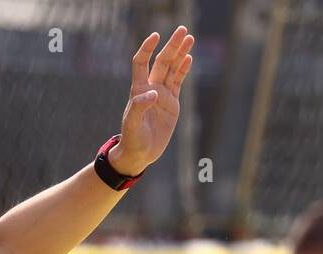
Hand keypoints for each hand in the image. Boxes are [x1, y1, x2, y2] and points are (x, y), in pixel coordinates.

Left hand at [111, 26, 195, 176]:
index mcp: (138, 90)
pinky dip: (183, 70)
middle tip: (183, 30)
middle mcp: (150, 88)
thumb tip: (153, 93)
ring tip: (190, 38)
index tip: (156, 36)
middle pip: (161, 61)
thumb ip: (139, 107)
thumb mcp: (132, 124)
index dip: (147, 48)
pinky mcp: (172, 103)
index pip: (141, 63)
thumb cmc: (132, 139)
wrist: (140, 153)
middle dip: (172, 45)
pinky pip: (178, 82)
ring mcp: (162, 95)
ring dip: (180, 54)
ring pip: (172, 69)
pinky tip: (189, 58)